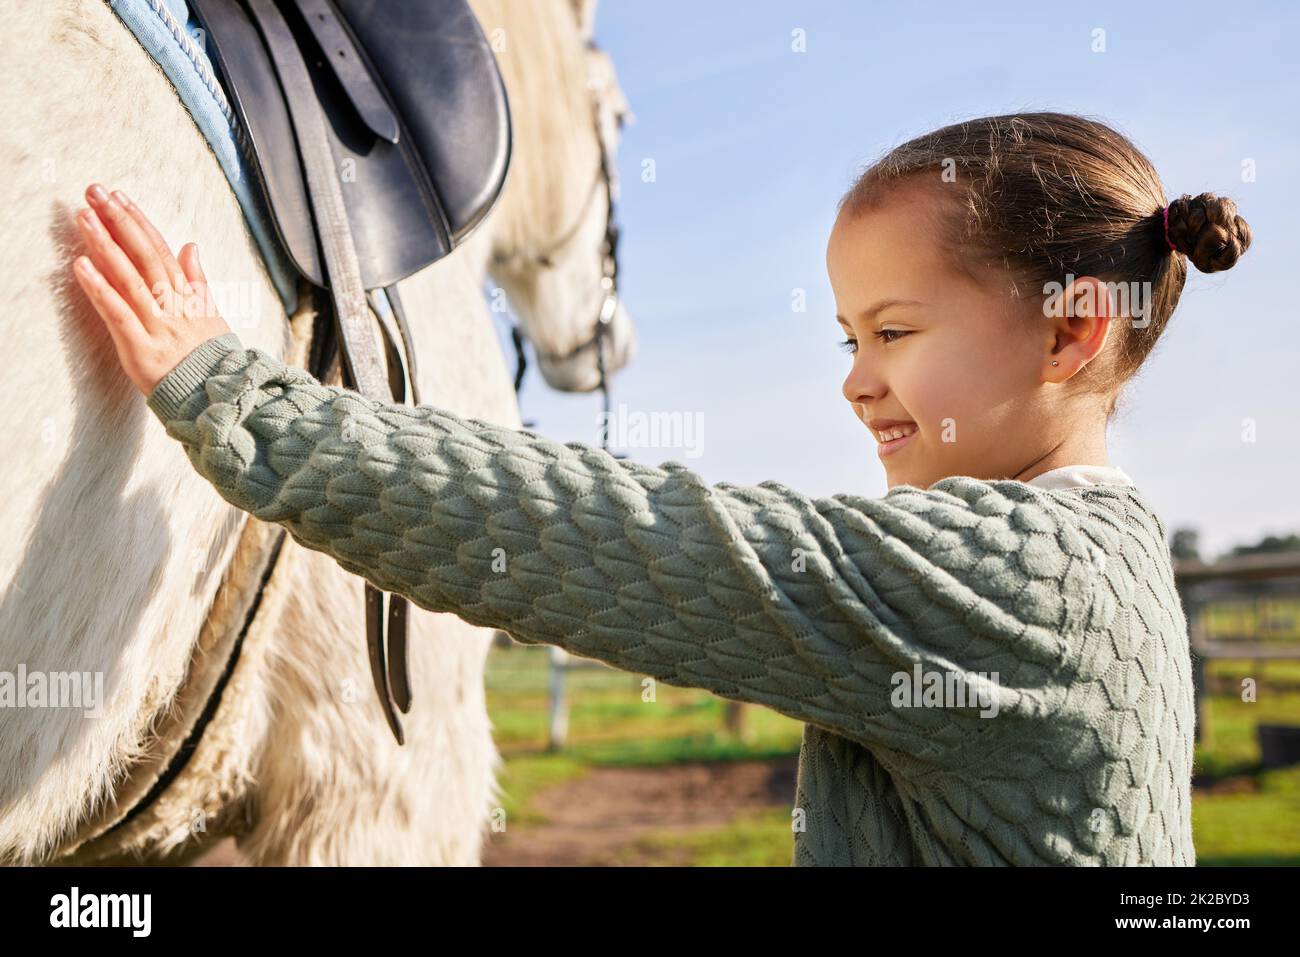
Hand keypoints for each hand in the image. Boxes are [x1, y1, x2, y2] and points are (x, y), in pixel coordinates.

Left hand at [71, 183, 231, 395]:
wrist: (217, 399)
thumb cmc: (212, 360)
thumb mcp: (212, 316)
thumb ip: (198, 281)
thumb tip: (190, 246)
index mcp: (188, 297)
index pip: (161, 251)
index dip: (139, 222)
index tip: (120, 197)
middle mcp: (173, 307)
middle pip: (144, 257)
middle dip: (119, 221)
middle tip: (95, 192)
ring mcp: (157, 327)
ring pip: (130, 279)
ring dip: (105, 245)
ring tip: (84, 217)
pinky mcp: (140, 350)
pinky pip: (118, 314)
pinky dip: (100, 289)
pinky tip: (81, 265)